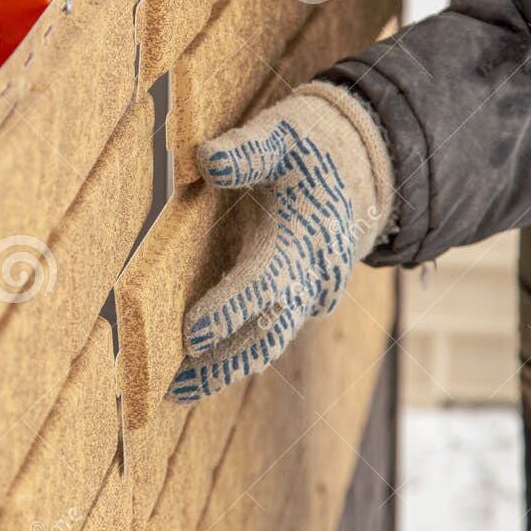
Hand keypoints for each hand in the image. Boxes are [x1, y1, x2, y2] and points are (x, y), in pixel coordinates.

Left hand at [170, 85, 393, 403]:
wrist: (358, 171)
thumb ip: (247, 151)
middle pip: (267, 336)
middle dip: (221, 365)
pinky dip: (232, 353)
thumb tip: (206, 160)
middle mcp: (310, 279)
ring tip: (173, 393)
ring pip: (266, 345)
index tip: (191, 334)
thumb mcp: (280, 137)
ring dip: (222, 370)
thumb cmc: (308, 151)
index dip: (230, 311)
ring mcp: (308, 297)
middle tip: (172, 389)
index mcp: (303, 240)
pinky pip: (266, 336)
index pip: (266, 285)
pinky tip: (191, 372)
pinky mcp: (298, 303)